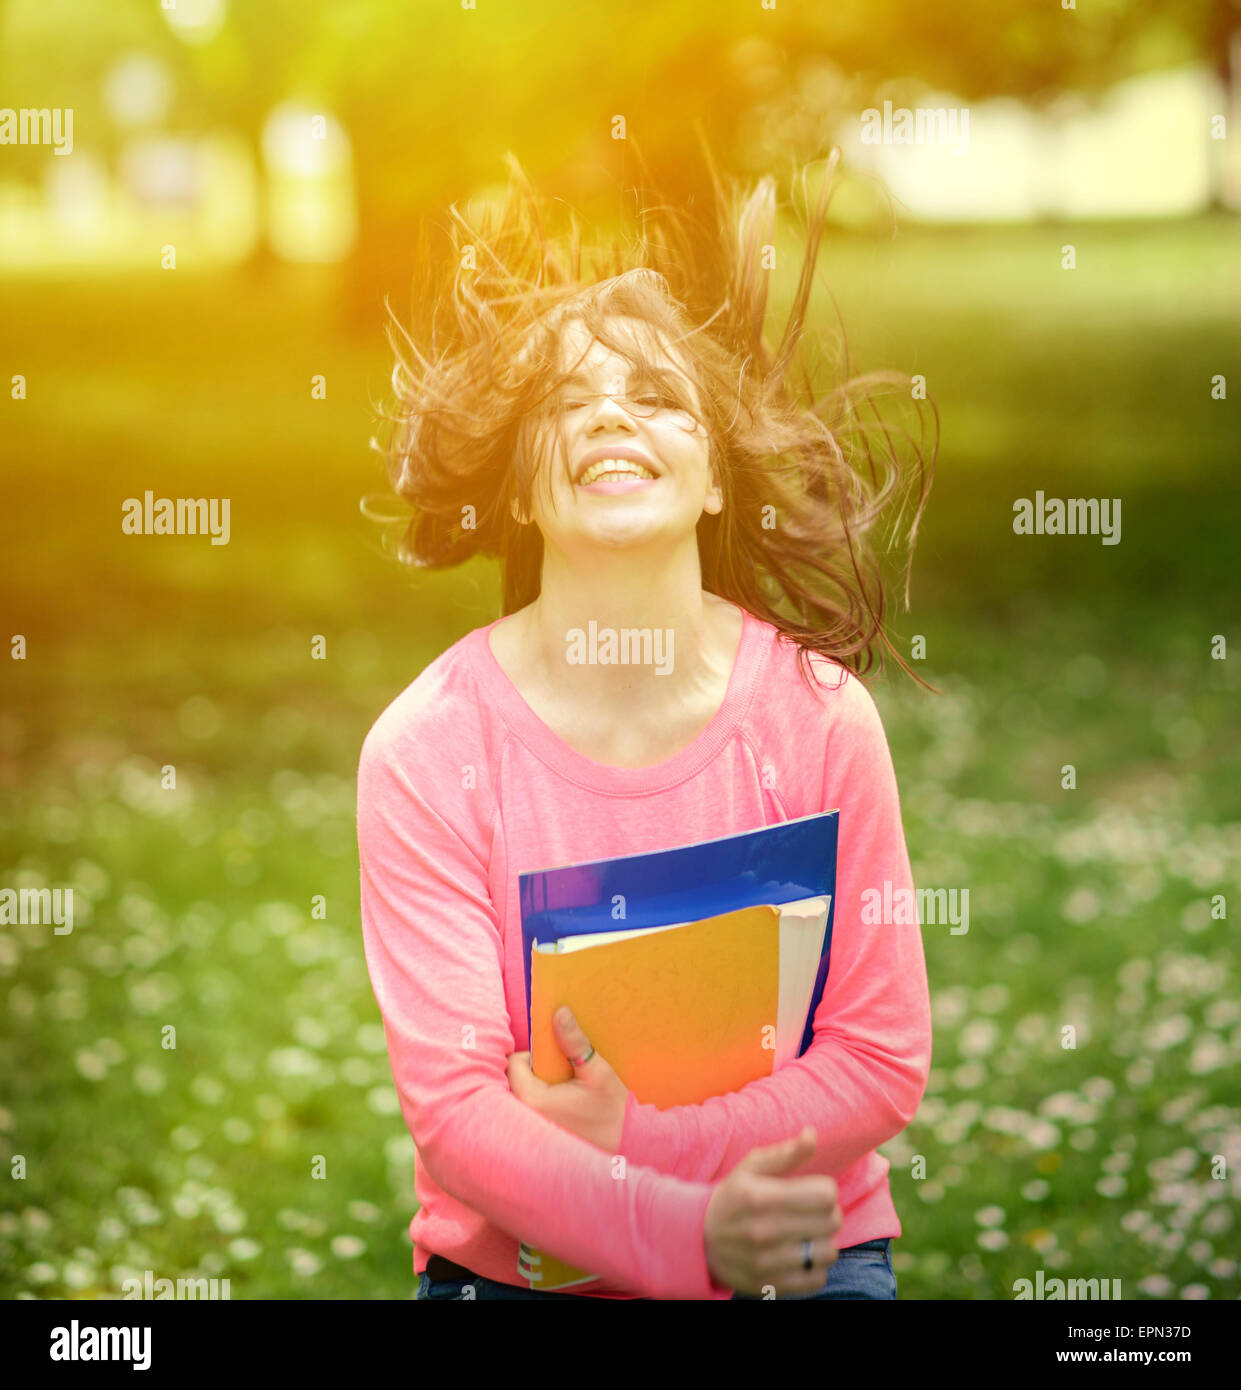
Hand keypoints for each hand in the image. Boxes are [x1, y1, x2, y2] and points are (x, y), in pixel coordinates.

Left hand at [506, 1007, 628, 1152]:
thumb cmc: (612, 1110)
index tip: (555, 1060)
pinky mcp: (537, 1139)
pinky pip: (527, 1111)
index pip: (513, 1064)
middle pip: (513, 1080)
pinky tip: (563, 1107)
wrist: (626, 1145)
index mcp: (534, 1100)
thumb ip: (574, 1042)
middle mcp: (525, 1118)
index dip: (531, 1054)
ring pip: (519, 1096)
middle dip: (532, 1071)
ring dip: (536, 1087)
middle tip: (560, 1075)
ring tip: (563, 1091)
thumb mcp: (596, 1071)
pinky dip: (540, 1103)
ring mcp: (530, 1131)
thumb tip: (560, 1012)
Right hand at [703, 1127, 841, 1296]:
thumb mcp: (751, 1168)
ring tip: (806, 1234)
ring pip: (828, 1252)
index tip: (812, 1190)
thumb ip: (785, 1153)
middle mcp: (765, 1232)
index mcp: (761, 1197)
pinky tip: (799, 1255)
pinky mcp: (771, 1285)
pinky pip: (817, 1278)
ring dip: (822, 1241)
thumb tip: (812, 1135)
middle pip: (831, 1222)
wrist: (698, 1240)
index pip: (825, 1195)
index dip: (825, 1189)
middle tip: (810, 1211)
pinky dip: (814, 1266)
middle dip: (827, 1213)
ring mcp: (767, 1262)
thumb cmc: (733, 1197)